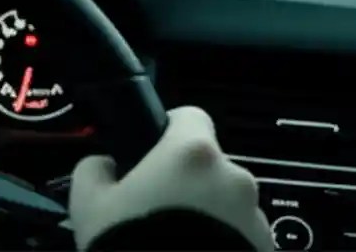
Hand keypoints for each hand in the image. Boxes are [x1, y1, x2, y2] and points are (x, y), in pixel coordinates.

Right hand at [69, 106, 273, 250]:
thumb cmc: (128, 243)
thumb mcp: (89, 204)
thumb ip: (95, 169)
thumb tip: (104, 165)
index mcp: (192, 153)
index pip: (190, 117)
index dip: (168, 131)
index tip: (152, 152)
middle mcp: (233, 178)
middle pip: (209, 165)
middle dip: (188, 181)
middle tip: (157, 209)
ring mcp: (255, 217)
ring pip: (228, 203)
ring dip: (209, 214)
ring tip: (178, 241)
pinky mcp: (266, 248)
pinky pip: (242, 235)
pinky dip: (224, 242)